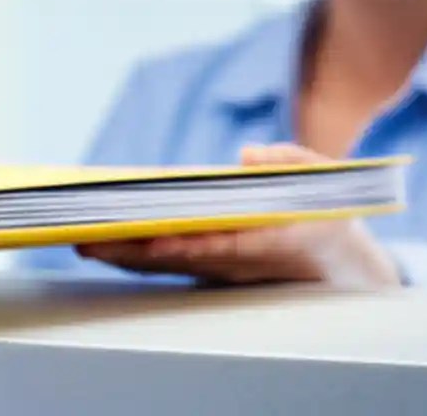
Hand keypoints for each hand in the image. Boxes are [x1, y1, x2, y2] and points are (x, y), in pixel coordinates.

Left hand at [76, 144, 400, 288]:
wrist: (344, 270)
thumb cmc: (329, 217)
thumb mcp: (324, 181)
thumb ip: (290, 162)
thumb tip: (247, 155)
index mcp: (268, 242)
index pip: (212, 246)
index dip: (174, 245)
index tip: (143, 239)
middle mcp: (238, 263)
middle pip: (174, 259)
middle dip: (129, 251)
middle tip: (85, 239)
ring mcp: (222, 270)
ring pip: (165, 266)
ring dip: (124, 256)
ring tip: (82, 241)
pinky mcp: (212, 270)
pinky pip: (168, 264)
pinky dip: (136, 257)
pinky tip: (105, 246)